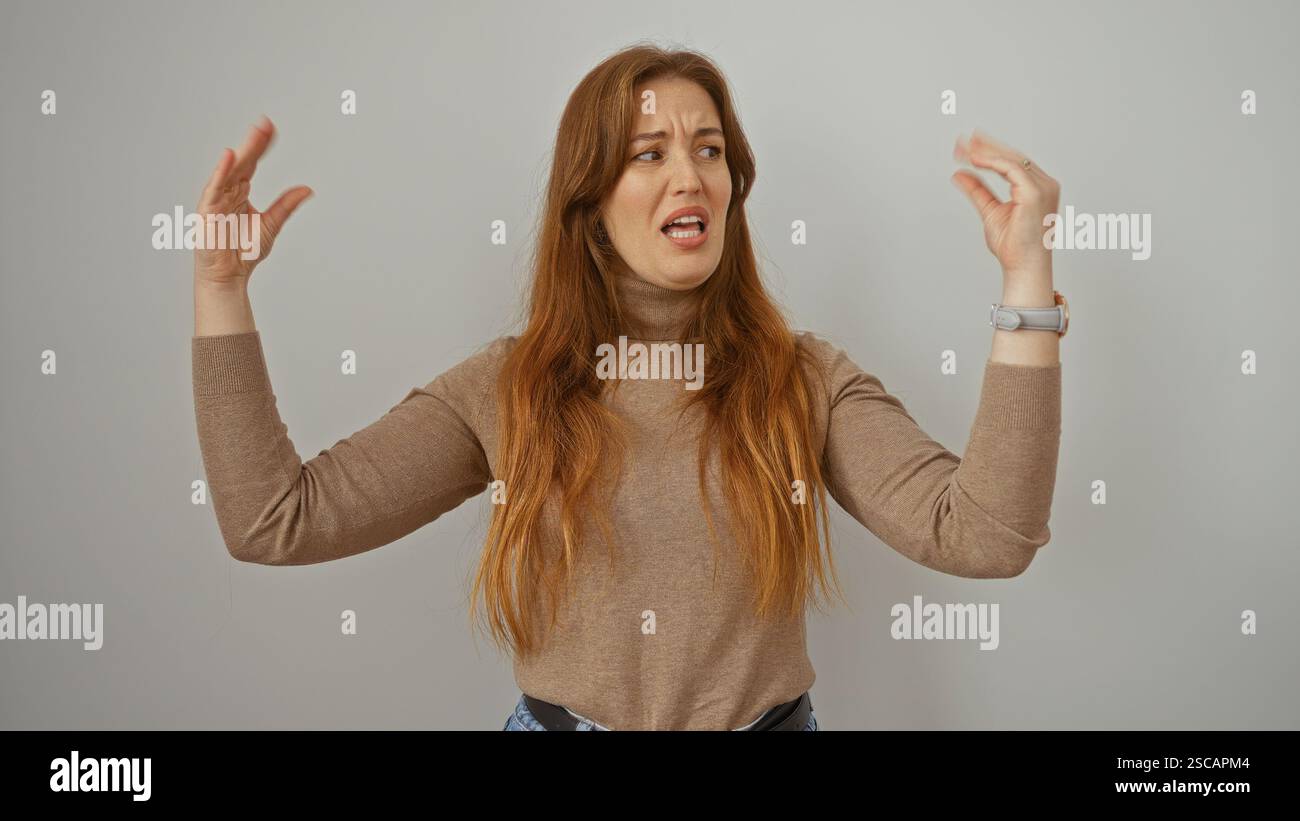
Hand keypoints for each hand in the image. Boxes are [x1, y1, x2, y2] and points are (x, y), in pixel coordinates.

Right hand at [194, 116, 311, 287]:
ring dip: (240, 153)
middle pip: (241, 163)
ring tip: (252, 136)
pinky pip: (214, 189)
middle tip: (264, 125)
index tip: (270, 128)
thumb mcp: (271, 224)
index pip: (251, 164)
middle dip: (253, 144)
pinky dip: (220, 173)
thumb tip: (306, 189)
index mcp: (240, 192)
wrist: (229, 276)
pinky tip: (229, 158)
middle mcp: (227, 192)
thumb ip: (286, 205)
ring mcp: (216, 201)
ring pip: (229, 172)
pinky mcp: (208, 212)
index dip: (260, 146)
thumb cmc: (242, 252)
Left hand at [951, 130, 1059, 280]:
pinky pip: (1012, 169)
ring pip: (1012, 159)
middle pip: (1012, 157)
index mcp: (1036, 188)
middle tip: (962, 141)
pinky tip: (975, 159)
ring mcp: (1043, 187)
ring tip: (964, 147)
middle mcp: (1044, 184)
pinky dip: (992, 162)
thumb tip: (960, 173)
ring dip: (986, 151)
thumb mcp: (989, 211)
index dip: (989, 152)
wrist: (1023, 267)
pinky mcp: (1036, 193)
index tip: (966, 147)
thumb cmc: (1014, 247)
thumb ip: (977, 191)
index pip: (1012, 162)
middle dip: (985, 146)